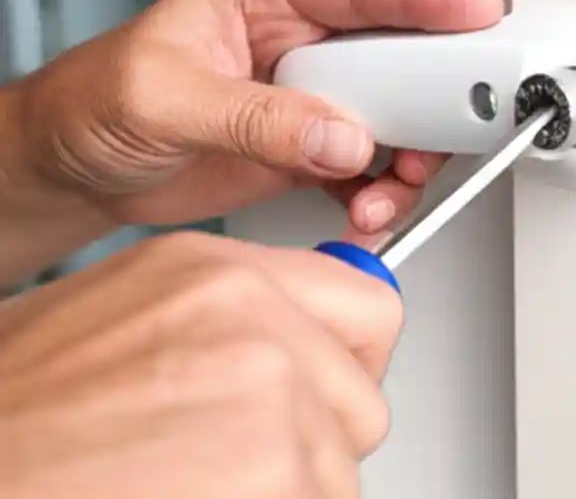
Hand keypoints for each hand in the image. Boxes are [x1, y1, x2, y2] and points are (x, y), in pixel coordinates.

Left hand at [0, 0, 503, 269]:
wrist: (70, 170)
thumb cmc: (93, 102)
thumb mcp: (164, 97)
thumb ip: (257, 117)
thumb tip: (339, 137)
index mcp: (269, 0)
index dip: (430, 1)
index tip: (479, 14)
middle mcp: (301, 47)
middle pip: (399, 61)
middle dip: (431, 101)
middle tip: (445, 131)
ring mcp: (309, 102)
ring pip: (393, 123)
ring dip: (404, 164)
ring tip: (386, 193)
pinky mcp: (307, 152)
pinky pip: (367, 172)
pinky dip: (376, 198)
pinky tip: (362, 213)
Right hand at [0, 231, 402, 498]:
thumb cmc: (15, 417)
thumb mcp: (119, 320)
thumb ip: (225, 320)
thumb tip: (299, 344)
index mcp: (216, 273)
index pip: (366, 305)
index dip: (353, 362)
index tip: (336, 390)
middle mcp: (254, 320)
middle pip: (363, 400)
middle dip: (320, 444)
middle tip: (244, 464)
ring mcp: (273, 395)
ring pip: (340, 471)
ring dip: (286, 490)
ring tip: (195, 485)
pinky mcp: (278, 472)